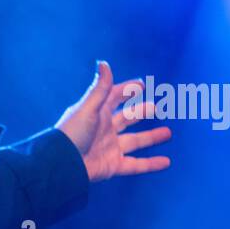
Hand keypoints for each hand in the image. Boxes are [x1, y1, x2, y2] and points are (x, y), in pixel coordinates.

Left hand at [55, 61, 170, 182]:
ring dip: (151, 137)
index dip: (127, 90)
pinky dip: (151, 164)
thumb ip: (100, 88)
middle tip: (156, 107)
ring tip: (168, 132)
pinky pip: (136, 165)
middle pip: (127, 118)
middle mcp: (104, 130)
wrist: (61, 164)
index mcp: (97, 113)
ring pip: (135, 141)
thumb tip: (103, 63)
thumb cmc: (71, 134)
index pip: (114, 97)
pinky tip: (166, 162)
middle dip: (141, 112)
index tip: (142, 85)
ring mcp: (109, 148)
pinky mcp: (113, 165)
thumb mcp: (87, 109)